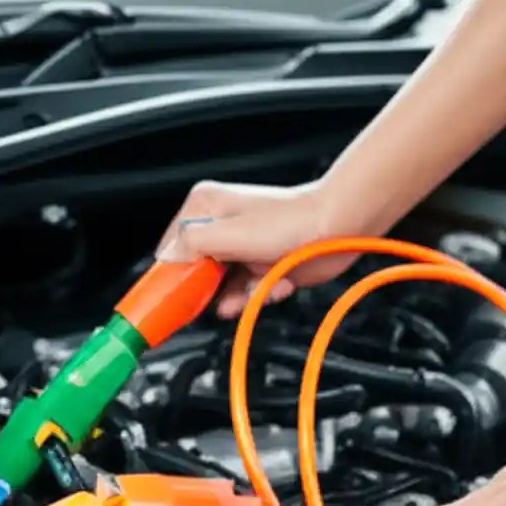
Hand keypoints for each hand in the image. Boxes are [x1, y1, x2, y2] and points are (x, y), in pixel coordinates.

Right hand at [155, 180, 357, 317]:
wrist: (338, 227)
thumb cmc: (290, 221)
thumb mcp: (227, 233)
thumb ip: (190, 246)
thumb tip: (167, 262)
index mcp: (203, 206)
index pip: (170, 247)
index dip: (173, 275)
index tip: (175, 299)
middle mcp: (219, 225)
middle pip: (194, 271)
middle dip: (210, 289)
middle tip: (221, 296)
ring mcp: (240, 246)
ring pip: (220, 287)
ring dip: (238, 296)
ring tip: (255, 288)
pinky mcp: (259, 264)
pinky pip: (244, 292)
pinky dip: (257, 295)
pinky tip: (274, 284)